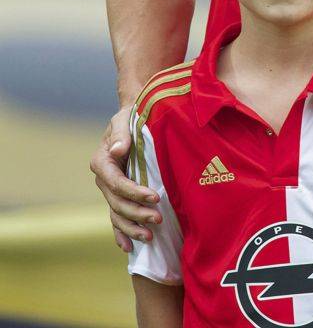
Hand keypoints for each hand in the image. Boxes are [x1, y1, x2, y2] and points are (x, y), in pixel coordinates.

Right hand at [90, 105, 161, 251]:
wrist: (132, 119)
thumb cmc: (130, 116)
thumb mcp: (124, 119)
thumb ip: (121, 134)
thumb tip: (117, 151)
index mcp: (102, 161)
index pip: (117, 183)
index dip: (134, 193)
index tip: (154, 197)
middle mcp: (103, 178)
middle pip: (118, 202)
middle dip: (137, 213)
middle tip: (159, 219)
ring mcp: (109, 190)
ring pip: (117, 214)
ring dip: (132, 227)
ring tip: (150, 237)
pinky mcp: (117, 195)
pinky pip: (116, 217)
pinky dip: (121, 232)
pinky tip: (128, 247)